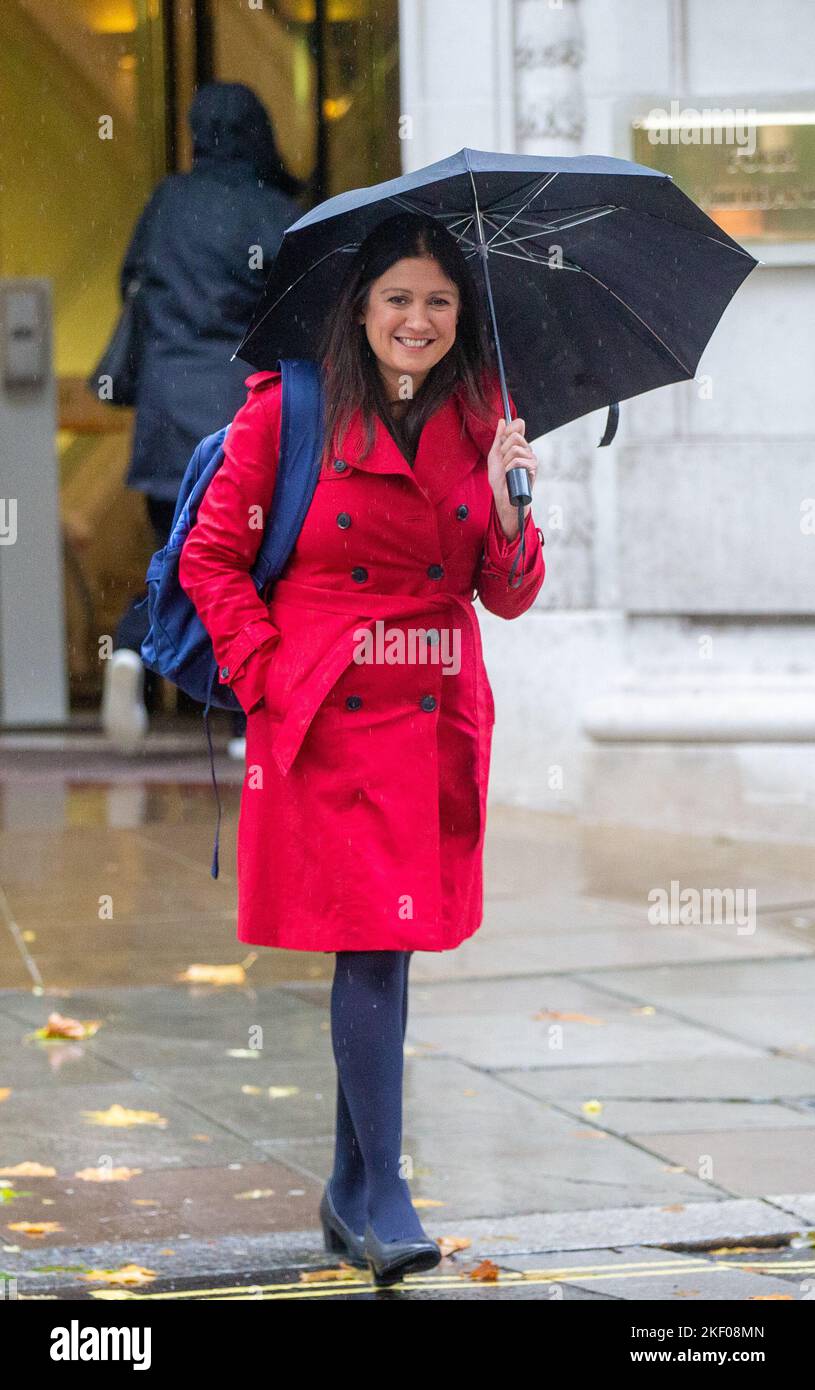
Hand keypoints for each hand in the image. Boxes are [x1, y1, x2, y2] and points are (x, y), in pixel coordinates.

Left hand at [487, 417, 537, 540]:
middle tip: (503, 462)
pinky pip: (518, 460)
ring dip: (505, 461)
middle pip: (514, 436)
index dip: (509, 428)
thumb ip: (498, 438)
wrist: (503, 496)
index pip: (519, 425)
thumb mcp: (494, 455)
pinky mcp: (533, 468)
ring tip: (507, 471)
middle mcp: (527, 449)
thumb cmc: (499, 478)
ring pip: (515, 449)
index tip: (503, 439)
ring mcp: (531, 458)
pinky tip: (511, 476)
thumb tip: (502, 421)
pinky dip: (509, 469)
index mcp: (518, 444)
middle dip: (503, 450)